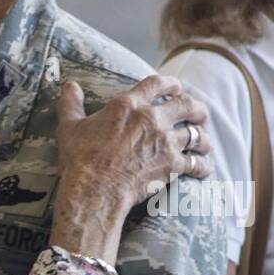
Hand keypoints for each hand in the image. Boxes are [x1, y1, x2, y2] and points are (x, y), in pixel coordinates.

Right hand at [57, 74, 211, 210]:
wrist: (94, 190)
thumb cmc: (80, 159)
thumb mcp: (69, 127)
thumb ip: (71, 104)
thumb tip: (69, 86)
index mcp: (128, 105)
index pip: (158, 84)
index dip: (171, 83)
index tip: (177, 88)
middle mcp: (152, 119)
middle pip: (187, 105)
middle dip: (197, 109)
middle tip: (200, 115)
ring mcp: (165, 142)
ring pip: (196, 135)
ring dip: (203, 139)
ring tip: (205, 143)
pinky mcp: (171, 165)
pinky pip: (196, 164)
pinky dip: (202, 167)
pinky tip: (204, 169)